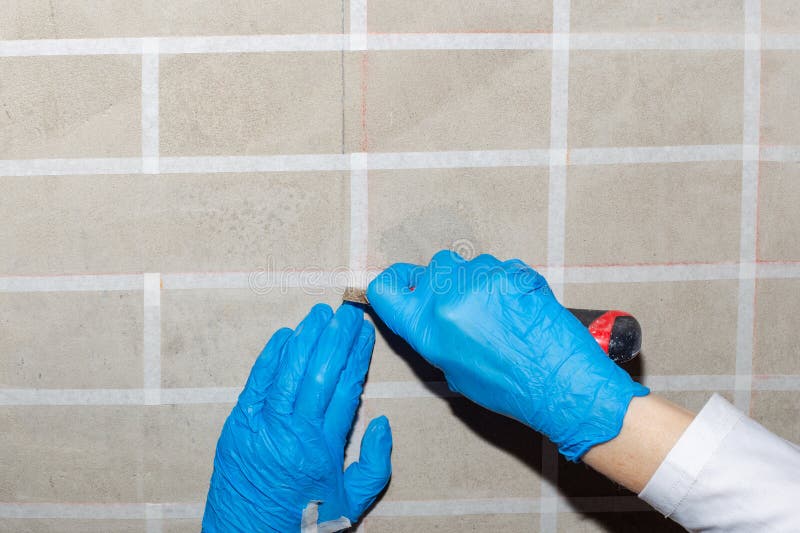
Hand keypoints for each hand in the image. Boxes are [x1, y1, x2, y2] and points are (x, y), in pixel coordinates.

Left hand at [203, 303, 391, 531]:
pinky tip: (285, 336)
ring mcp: (263, 425)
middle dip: (336, 337)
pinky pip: (257, 381)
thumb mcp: (352, 504)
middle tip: (347, 312)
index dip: (357, 356)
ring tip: (320, 315)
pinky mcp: (238, 425)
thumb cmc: (302, 525)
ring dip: (307, 338)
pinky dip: (271, 356)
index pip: (347, 388)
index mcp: (325, 448)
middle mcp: (295, 431)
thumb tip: (383, 422)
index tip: (365, 333)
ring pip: (290, 369)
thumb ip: (375, 464)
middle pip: (321, 371)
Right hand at [367, 250, 647, 460]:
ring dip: (475, 282)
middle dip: (443, 283)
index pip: (385, 289)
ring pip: (467, 265)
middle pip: (430, 269)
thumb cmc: (509, 387)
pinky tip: (517, 307)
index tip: (403, 287)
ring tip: (497, 313)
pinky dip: (504, 282)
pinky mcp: (509, 270)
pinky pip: (498, 268)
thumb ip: (432, 334)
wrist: (559, 382)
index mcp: (425, 328)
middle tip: (462, 306)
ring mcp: (479, 279)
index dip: (393, 285)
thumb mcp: (453, 371)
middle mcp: (446, 298)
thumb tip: (428, 312)